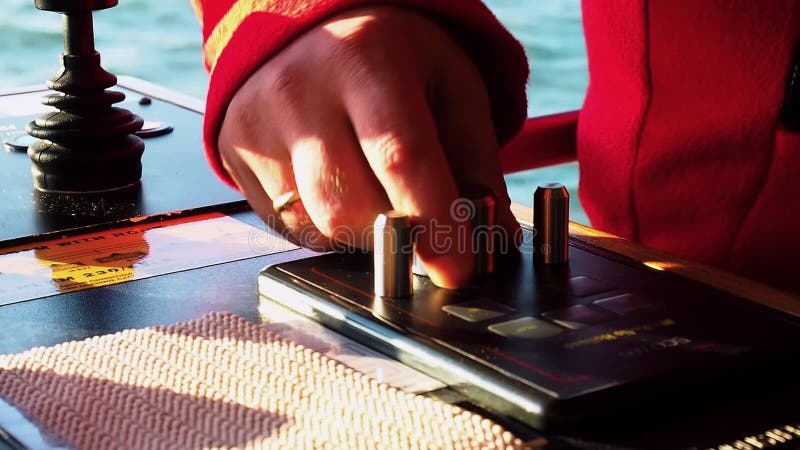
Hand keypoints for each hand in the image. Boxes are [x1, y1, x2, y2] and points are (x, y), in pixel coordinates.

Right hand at [218, 6, 518, 287]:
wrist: (310, 25)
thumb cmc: (393, 58)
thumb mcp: (451, 87)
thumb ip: (476, 163)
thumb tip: (492, 241)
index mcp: (366, 62)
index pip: (400, 157)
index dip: (433, 222)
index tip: (456, 268)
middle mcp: (299, 91)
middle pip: (349, 207)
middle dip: (395, 238)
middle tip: (419, 223)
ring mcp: (257, 125)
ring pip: (315, 226)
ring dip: (361, 235)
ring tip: (376, 192)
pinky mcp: (234, 153)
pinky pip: (287, 226)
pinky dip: (325, 228)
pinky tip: (338, 190)